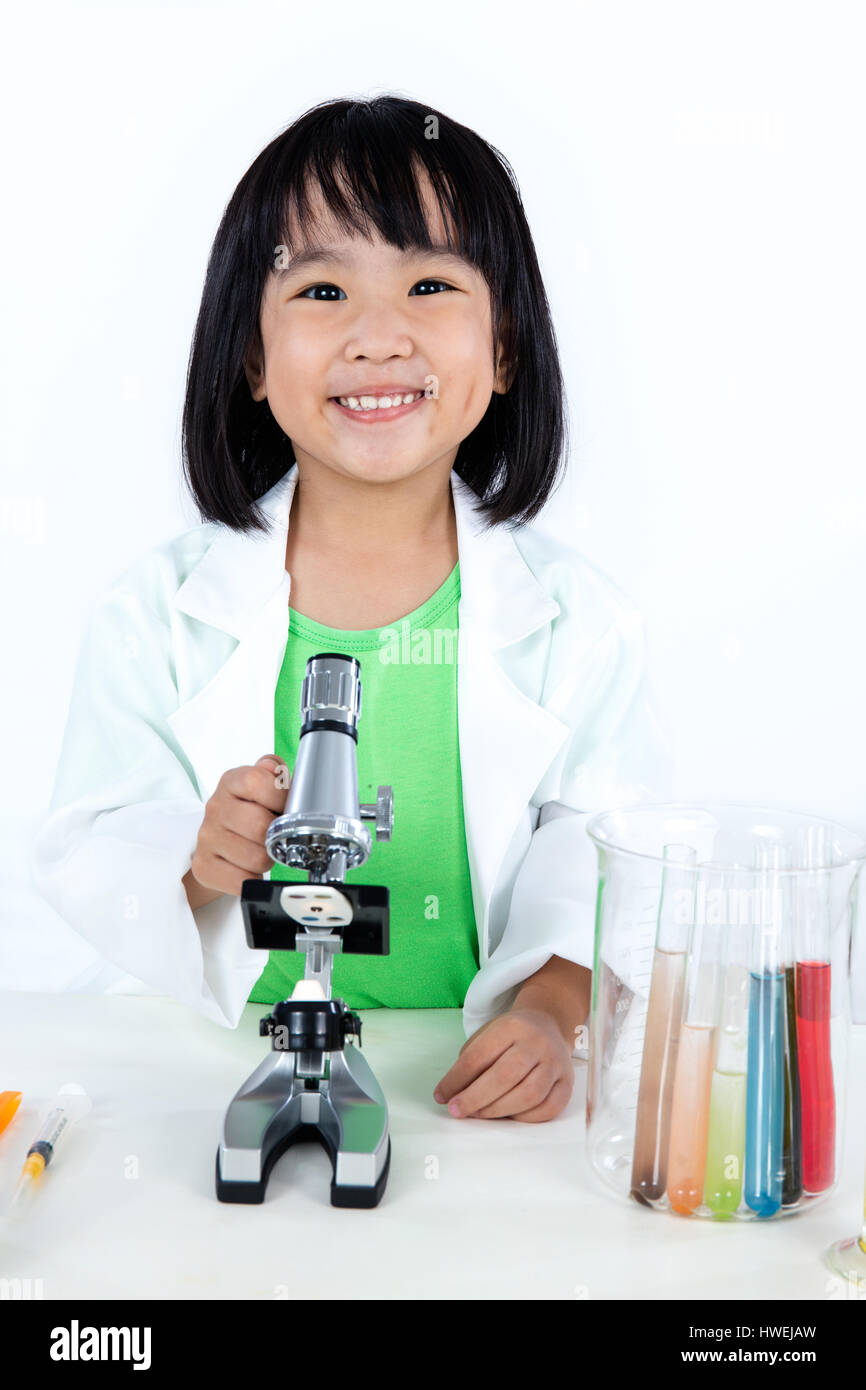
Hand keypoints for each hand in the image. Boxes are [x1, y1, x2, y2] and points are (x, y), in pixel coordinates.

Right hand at [186, 755, 290, 902]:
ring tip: (262, 852)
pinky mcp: (204, 866)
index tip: (286, 807)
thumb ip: (276, 772)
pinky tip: (250, 868)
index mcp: (232, 782)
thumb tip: (276, 771)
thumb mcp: (265, 785)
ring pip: (256, 858)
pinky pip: (242, 881)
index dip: (281, 797)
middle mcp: (215, 807)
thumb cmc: (251, 812)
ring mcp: (207, 837)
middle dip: (277, 836)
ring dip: (267, 860)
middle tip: (275, 836)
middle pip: (261, 826)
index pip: (258, 782)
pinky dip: (254, 878)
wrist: (220, 841)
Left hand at [433, 1007, 574, 1122]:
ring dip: (498, 1110)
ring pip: (529, 1094)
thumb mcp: (488, 1036)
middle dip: (475, 1098)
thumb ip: (470, 1062)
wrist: (548, 1023)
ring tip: (479, 1114)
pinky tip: (508, 1116)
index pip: (479, 1056)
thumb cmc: (510, 1036)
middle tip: (456, 1111)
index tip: (441, 1096)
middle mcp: (537, 1043)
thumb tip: (453, 1096)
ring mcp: (556, 1063)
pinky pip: (548, 1108)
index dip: (456, 1079)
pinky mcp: (567, 1082)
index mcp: (512, 1026)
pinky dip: (525, 1118)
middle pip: (504, 1076)